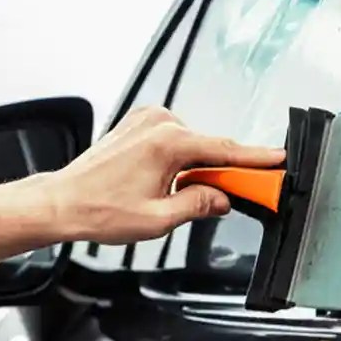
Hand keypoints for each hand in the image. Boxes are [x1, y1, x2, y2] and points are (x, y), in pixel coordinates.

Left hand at [45, 106, 283, 244]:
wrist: (61, 202)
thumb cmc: (98, 209)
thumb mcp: (159, 219)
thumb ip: (198, 205)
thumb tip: (221, 199)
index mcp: (167, 142)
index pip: (225, 151)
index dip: (256, 160)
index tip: (279, 160)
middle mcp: (158, 123)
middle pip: (209, 149)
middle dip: (222, 174)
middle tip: (235, 198)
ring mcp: (147, 121)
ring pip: (191, 147)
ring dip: (195, 170)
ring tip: (173, 199)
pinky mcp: (138, 125)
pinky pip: (173, 142)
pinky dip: (179, 161)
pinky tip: (166, 184)